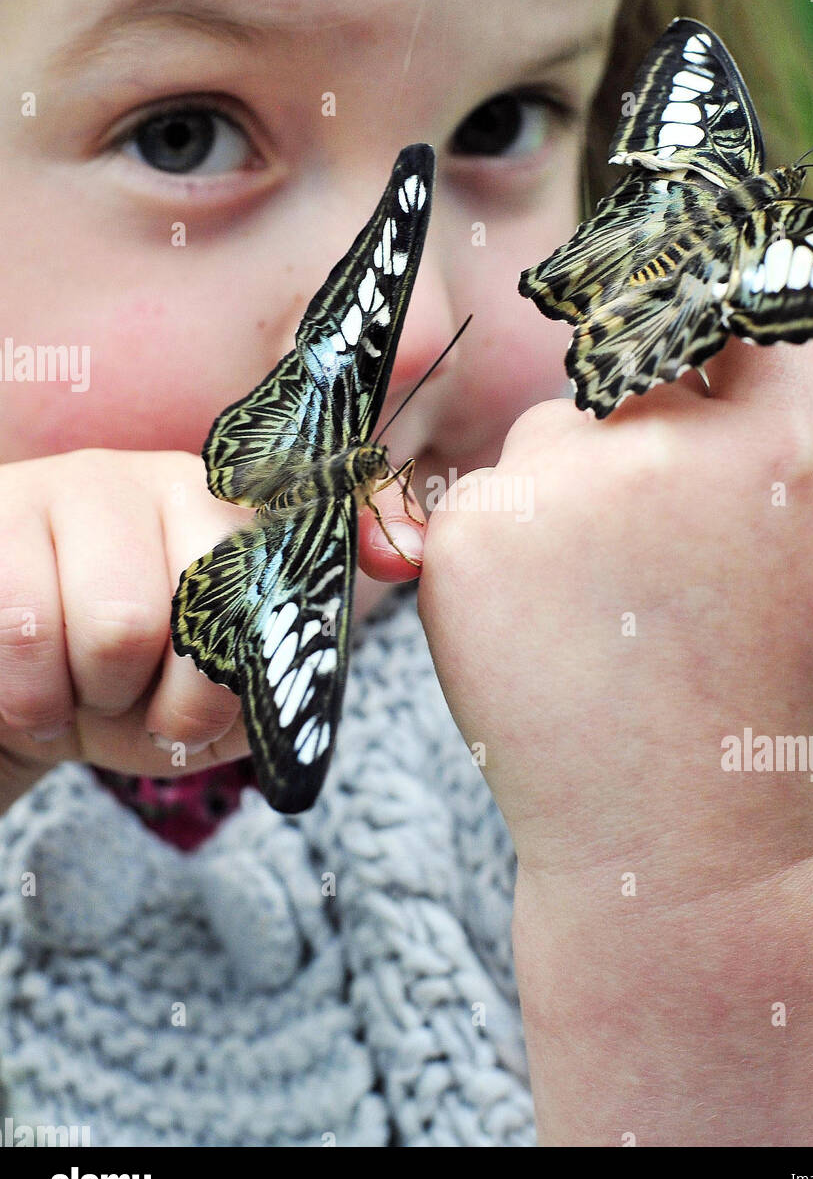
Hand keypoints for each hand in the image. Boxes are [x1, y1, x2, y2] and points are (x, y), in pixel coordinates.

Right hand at [0, 448, 422, 813]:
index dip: (249, 660)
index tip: (209, 703)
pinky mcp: (0, 513)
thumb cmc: (127, 693)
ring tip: (80, 689)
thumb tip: (406, 546)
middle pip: (208, 611)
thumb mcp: (226, 688)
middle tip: (137, 702)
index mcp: (235, 513)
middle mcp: (164, 475)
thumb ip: (312, 630)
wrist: (11, 699)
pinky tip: (30, 688)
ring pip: (118, 627)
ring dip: (94, 699)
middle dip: (173, 698)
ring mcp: (76, 484)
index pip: (294, 553)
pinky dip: (30, 698)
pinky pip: (27, 630)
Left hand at [418, 301, 812, 892]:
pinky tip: (548, 629)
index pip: (742, 317)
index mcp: (775, 445)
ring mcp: (553, 488)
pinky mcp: (469, 533)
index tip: (711, 408)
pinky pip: (486, 496)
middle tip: (662, 559)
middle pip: (636, 371)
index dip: (725, 353)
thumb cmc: (780, 699)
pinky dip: (508, 548)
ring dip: (573, 491)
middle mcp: (660, 446)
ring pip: (553, 435)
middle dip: (647, 437)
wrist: (669, 838)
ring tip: (607, 607)